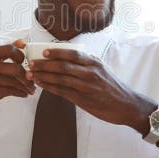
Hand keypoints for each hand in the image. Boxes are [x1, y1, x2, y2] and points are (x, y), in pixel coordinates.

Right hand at [0, 39, 34, 136]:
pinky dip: (20, 93)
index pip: (10, 49)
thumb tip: (21, 42)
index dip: (21, 56)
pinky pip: (11, 90)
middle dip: (27, 76)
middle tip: (32, 80)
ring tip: (30, 89)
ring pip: (15, 81)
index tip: (25, 63)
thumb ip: (3, 53)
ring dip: (26, 86)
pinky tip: (23, 94)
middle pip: (16, 67)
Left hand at [27, 48, 156, 135]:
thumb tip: (65, 59)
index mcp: (94, 62)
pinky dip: (50, 88)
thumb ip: (85, 65)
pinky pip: (63, 92)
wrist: (127, 105)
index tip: (43, 51)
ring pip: (60, 79)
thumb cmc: (113, 87)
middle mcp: (90, 72)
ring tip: (31, 74)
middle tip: (31, 63)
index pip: (72, 53)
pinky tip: (41, 85)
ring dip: (44, 76)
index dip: (56, 52)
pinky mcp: (84, 100)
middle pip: (63, 65)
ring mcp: (87, 87)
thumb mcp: (102, 70)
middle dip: (44, 64)